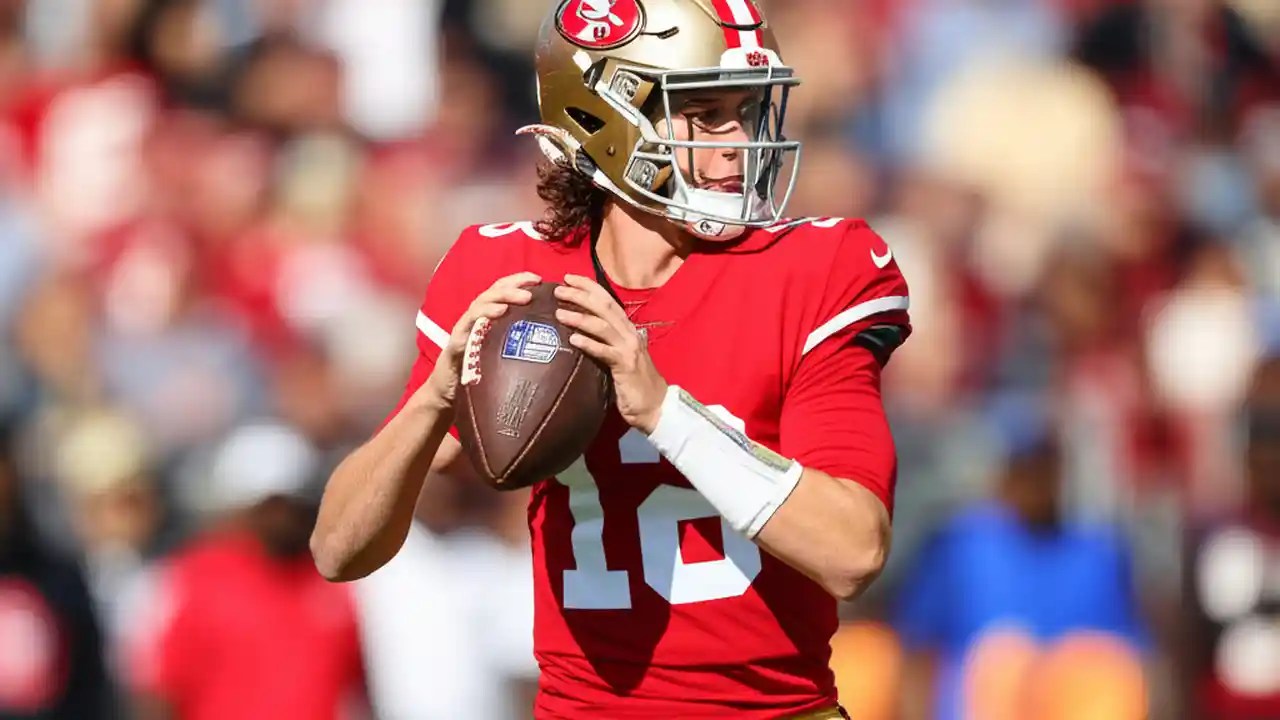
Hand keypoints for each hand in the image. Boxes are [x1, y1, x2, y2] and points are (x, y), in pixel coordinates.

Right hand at [425, 272, 541, 407]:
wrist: (450, 392)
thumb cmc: (481, 372)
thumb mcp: (503, 352)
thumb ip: (519, 341)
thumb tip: (552, 338)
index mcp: (487, 316)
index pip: (502, 290)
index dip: (519, 280)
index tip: (539, 279)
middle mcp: (475, 318)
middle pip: (492, 292)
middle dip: (513, 286)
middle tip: (532, 287)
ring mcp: (464, 329)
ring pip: (480, 304)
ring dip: (501, 298)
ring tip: (521, 298)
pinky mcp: (456, 343)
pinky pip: (468, 326)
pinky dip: (483, 317)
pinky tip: (497, 313)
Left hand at [553, 274, 668, 433]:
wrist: (656, 406)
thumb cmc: (634, 383)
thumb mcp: (619, 356)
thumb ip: (605, 342)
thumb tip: (580, 331)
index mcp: (627, 328)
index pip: (607, 300)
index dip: (588, 286)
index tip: (568, 277)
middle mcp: (629, 333)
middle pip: (604, 307)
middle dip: (580, 295)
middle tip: (559, 289)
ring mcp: (628, 349)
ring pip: (603, 326)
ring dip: (580, 317)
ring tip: (559, 313)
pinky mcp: (625, 366)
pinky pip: (605, 351)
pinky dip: (589, 343)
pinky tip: (573, 339)